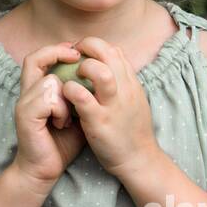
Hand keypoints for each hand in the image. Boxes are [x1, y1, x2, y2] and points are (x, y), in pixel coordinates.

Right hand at [12, 42, 87, 191]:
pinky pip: (49, 99)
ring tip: (69, 116)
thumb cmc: (62, 143)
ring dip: (66, 96)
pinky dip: (61, 110)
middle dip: (56, 53)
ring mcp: (24, 104)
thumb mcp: (77, 113)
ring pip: (50, 81)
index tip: (77, 51)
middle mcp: (26, 93)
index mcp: (37, 91)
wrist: (44, 170)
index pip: (40, 57)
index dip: (57, 49)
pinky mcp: (25, 117)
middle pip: (33, 58)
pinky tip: (63, 124)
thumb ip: (82, 94)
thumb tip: (103, 75)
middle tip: (75, 56)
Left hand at [61, 36, 160, 183]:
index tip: (82, 54)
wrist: (140, 160)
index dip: (95, 46)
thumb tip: (110, 61)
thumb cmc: (132, 130)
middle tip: (73, 58)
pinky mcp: (100, 122)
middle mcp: (125, 90)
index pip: (114, 50)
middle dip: (87, 47)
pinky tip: (66, 95)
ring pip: (100, 72)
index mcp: (131, 83)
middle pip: (108, 52)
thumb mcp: (133, 99)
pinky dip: (70, 90)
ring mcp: (113, 105)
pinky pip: (82, 98)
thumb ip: (122, 80)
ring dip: (83, 67)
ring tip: (74, 76)